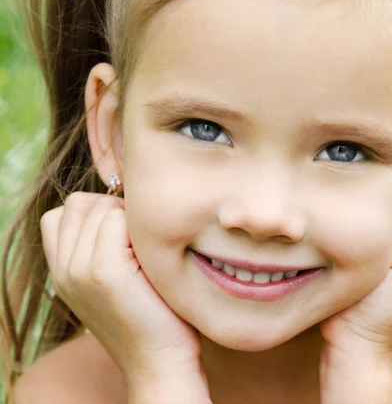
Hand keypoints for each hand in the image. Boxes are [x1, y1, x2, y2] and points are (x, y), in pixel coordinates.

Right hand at [41, 192, 207, 390]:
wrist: (160, 361)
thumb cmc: (151, 312)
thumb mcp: (113, 276)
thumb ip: (100, 242)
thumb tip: (119, 201)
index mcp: (61, 270)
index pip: (66, 210)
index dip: (100, 212)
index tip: (126, 237)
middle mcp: (62, 269)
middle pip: (79, 202)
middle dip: (112, 208)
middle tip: (138, 241)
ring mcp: (78, 270)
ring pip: (99, 205)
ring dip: (128, 217)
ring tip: (145, 251)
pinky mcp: (103, 272)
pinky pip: (117, 219)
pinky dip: (139, 228)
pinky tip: (153, 256)